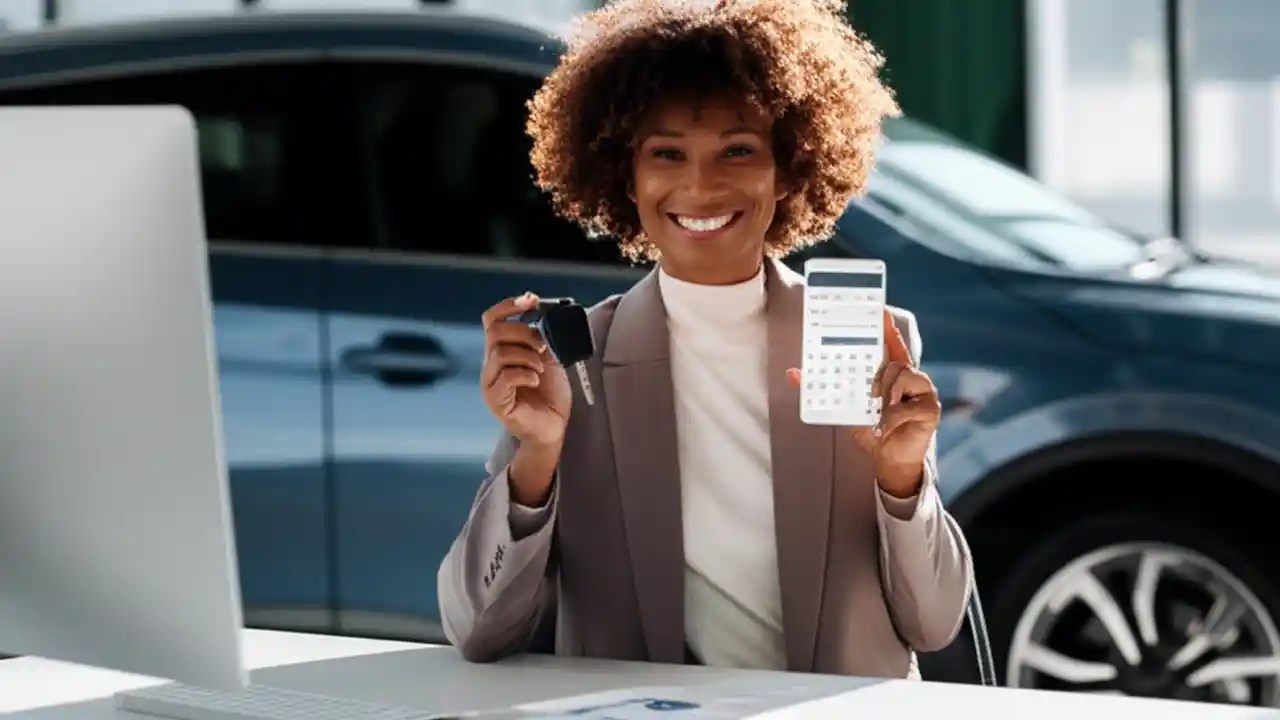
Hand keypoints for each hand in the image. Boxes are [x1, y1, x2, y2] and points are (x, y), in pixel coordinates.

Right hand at [481, 293, 572, 449]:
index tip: (531, 300)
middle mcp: (491, 366)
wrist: (553, 428)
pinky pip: (505, 377)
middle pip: (496, 333)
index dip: (509, 306)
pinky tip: (536, 381)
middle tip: (542, 348)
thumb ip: (543, 338)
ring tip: (540, 369)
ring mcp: (491, 384)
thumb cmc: (550, 395)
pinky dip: (525, 374)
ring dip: (527, 356)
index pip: (492, 320)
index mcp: (501, 351)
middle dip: (524, 334)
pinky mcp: (496, 401)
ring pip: (499, 354)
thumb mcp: (549, 359)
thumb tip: (544, 315)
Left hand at [787, 309, 940, 497]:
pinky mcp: (930, 408)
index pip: (892, 344)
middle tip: (871, 392)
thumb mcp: (846, 408)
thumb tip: (792, 373)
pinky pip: (908, 404)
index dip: (887, 326)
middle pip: (895, 361)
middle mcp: (912, 378)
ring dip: (887, 394)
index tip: (880, 310)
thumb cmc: (872, 429)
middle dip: (880, 375)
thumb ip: (825, 389)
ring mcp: (924, 392)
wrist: (888, 459)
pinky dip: (893, 417)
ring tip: (881, 409)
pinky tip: (889, 426)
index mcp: (893, 373)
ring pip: (904, 374)